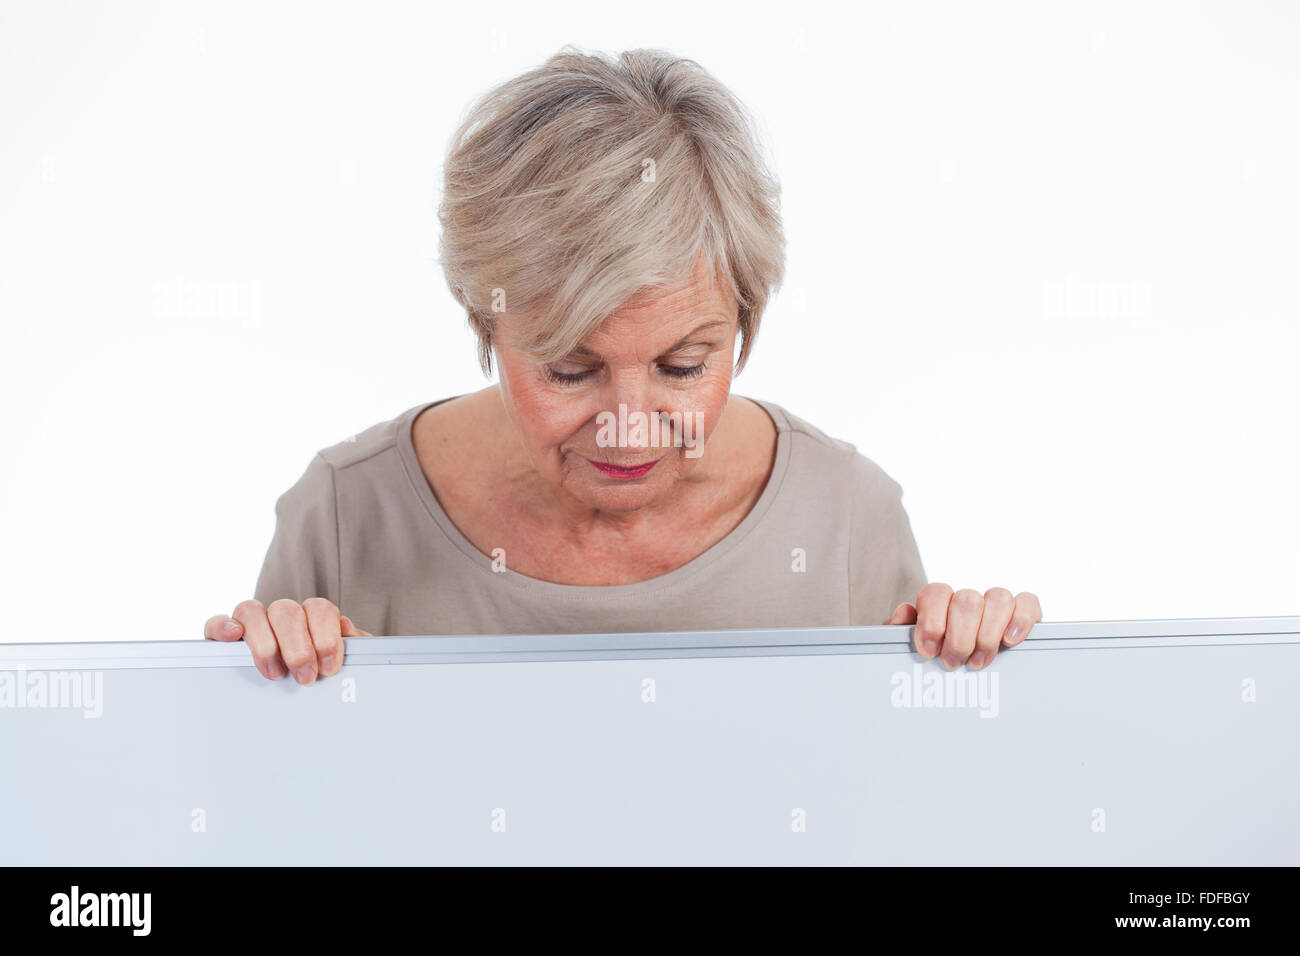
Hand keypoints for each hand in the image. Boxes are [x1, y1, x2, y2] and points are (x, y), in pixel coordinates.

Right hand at [204, 598, 372, 684]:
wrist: (311, 702)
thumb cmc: (324, 678)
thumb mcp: (346, 667)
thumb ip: (354, 648)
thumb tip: (348, 630)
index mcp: (313, 618)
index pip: (318, 609)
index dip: (326, 636)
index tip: (330, 666)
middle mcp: (283, 617)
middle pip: (286, 611)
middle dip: (298, 646)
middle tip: (305, 676)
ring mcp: (253, 625)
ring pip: (251, 611)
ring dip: (264, 642)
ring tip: (274, 672)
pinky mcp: (225, 640)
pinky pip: (217, 623)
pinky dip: (222, 626)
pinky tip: (234, 637)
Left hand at [885, 583, 1040, 669]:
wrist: (949, 684)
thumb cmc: (930, 663)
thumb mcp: (907, 651)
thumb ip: (899, 631)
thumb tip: (904, 612)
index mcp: (937, 603)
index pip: (936, 593)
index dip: (933, 621)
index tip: (929, 650)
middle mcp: (967, 600)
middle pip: (967, 600)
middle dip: (960, 636)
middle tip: (953, 662)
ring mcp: (995, 605)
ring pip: (998, 598)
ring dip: (988, 634)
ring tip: (978, 662)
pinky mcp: (1023, 615)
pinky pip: (1028, 603)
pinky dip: (1021, 619)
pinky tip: (1010, 641)